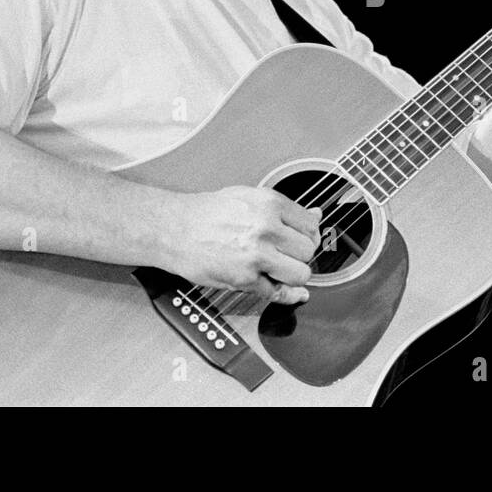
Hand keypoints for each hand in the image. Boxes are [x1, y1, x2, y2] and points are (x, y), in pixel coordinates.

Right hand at [168, 186, 321, 303]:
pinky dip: (280, 293)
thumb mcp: (249, 198)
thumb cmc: (207, 213)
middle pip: (309, 250)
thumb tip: (316, 215)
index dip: (308, 235)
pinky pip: (277, 292)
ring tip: (278, 269)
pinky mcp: (245, 279)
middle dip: (300, 255)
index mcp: (270, 204)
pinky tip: (278, 286)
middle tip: (287, 255)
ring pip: (300, 274)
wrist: (175, 229)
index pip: (311, 225)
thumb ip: (285, 210)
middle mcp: (266, 228)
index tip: (300, 239)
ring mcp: (257, 255)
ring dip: (292, 275)